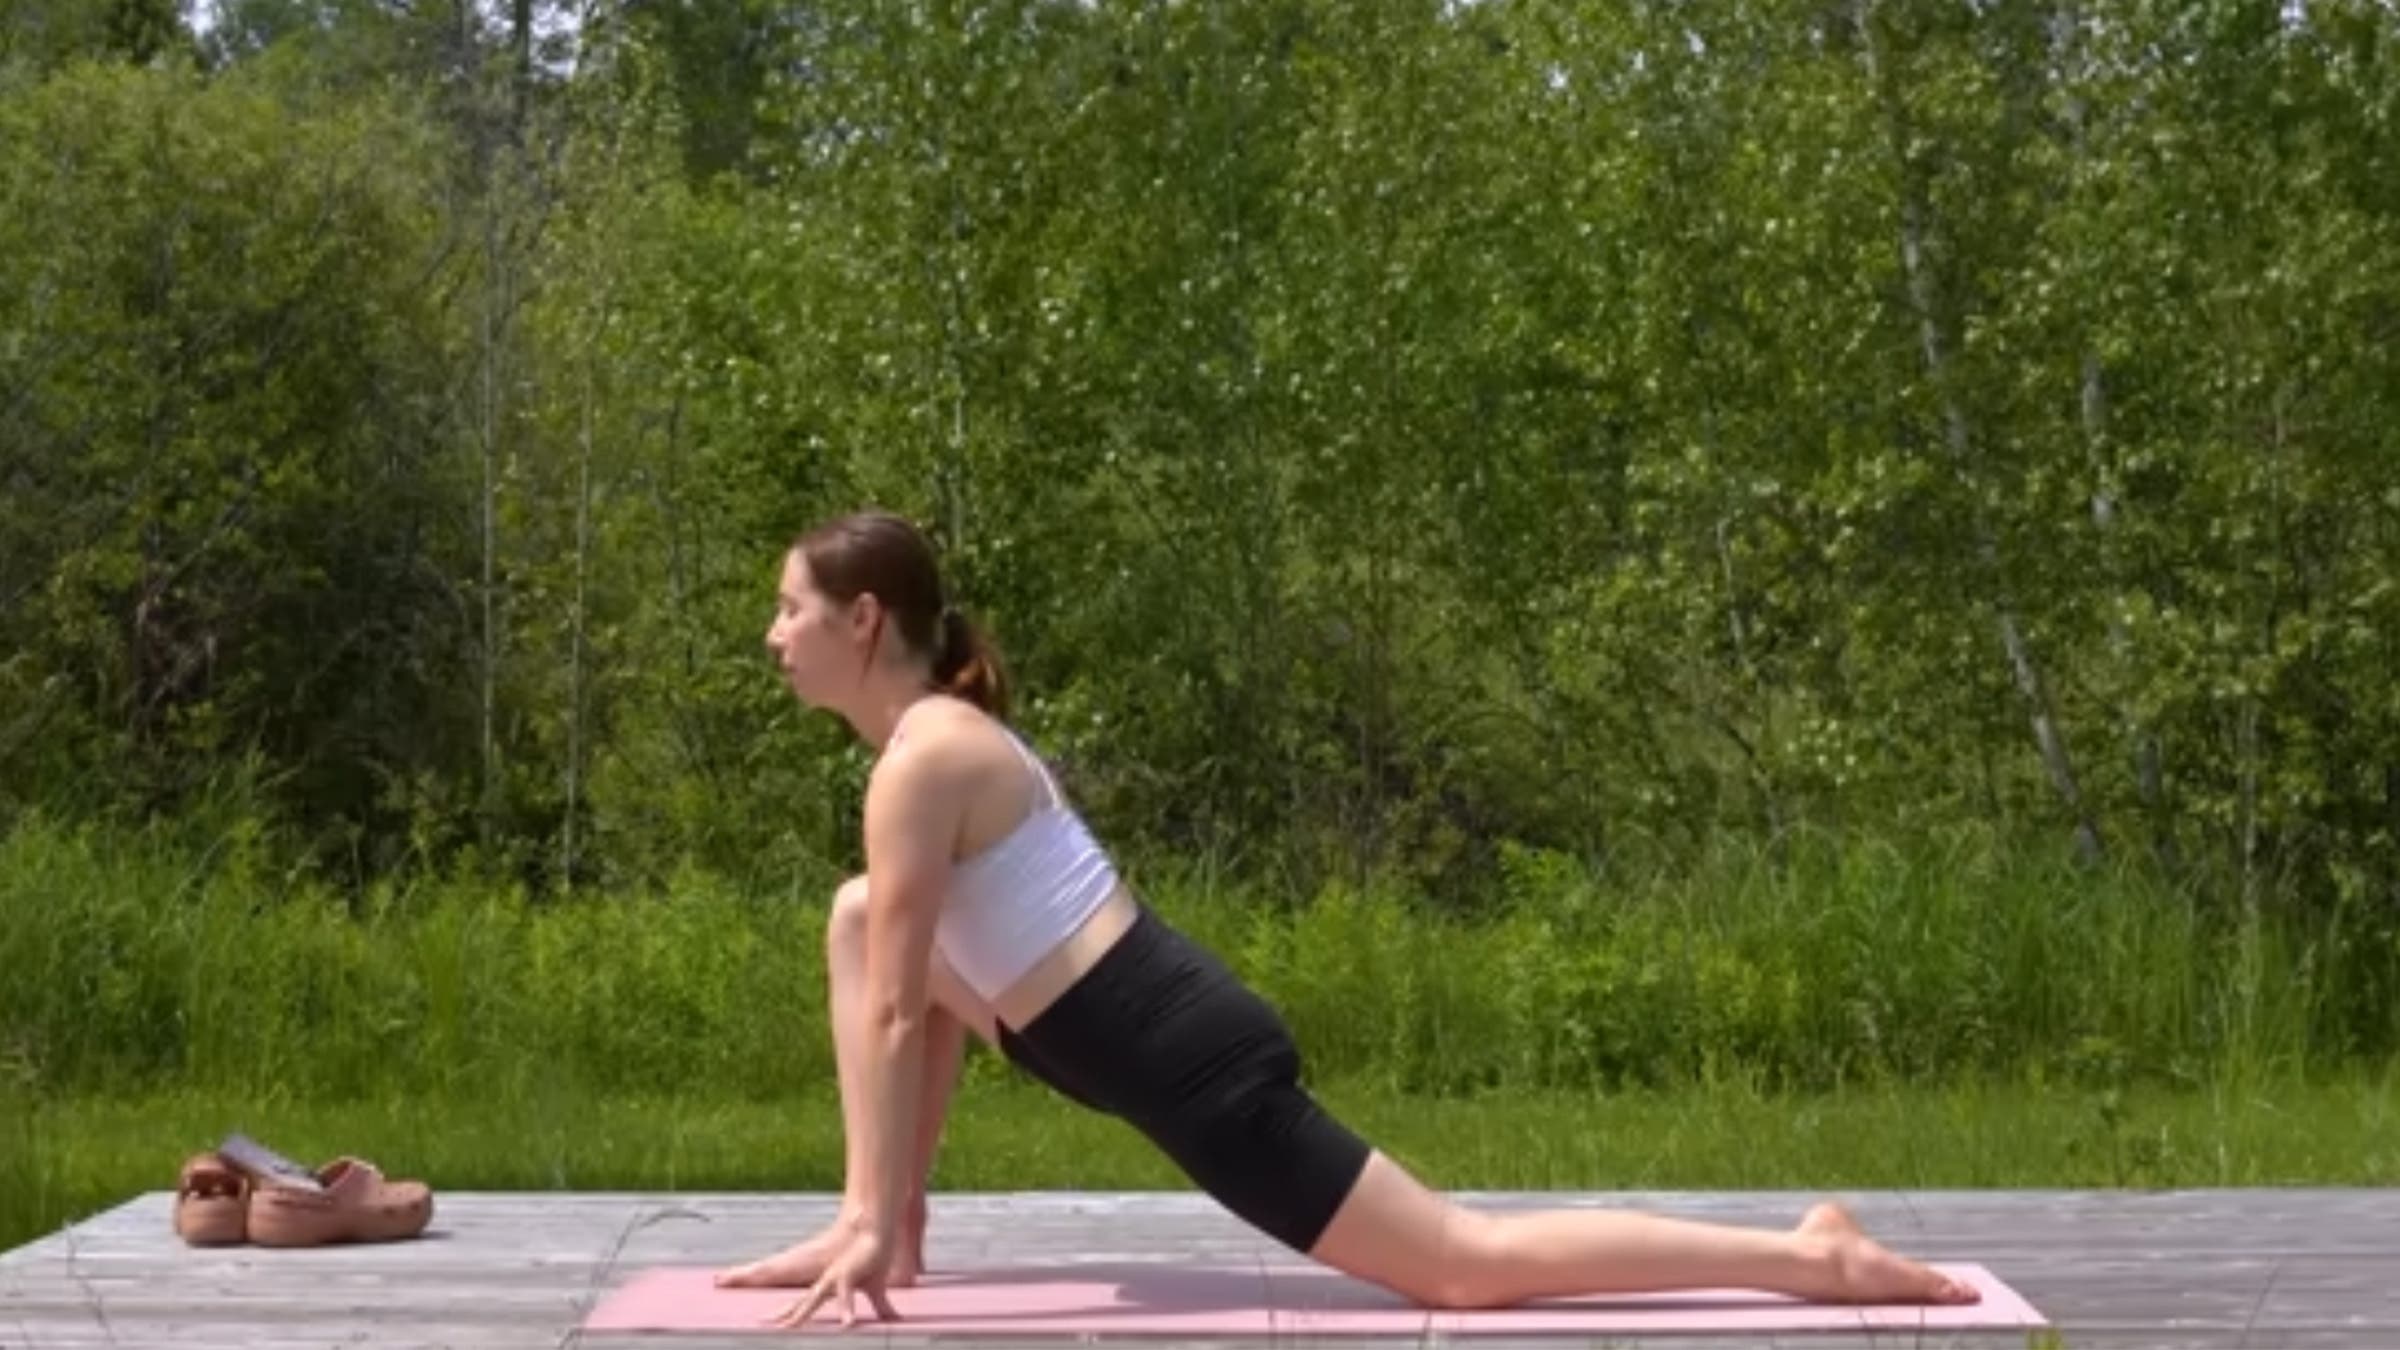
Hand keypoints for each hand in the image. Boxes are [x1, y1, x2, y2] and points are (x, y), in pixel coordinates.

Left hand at [765, 1225, 902, 1330]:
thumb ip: (882, 1308)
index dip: (790, 1312)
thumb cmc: (876, 1260)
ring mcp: (834, 1278)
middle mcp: (827, 1282)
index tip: (775, 1323)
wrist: (879, 1235)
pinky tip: (848, 1324)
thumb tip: (895, 1322)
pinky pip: (846, 1296)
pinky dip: (846, 1309)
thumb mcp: (877, 1291)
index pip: (804, 1302)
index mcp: (829, 1286)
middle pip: (801, 1302)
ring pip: (814, 1299)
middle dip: (785, 1314)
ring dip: (802, 1314)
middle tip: (766, 1324)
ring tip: (788, 1328)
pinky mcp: (848, 1275)